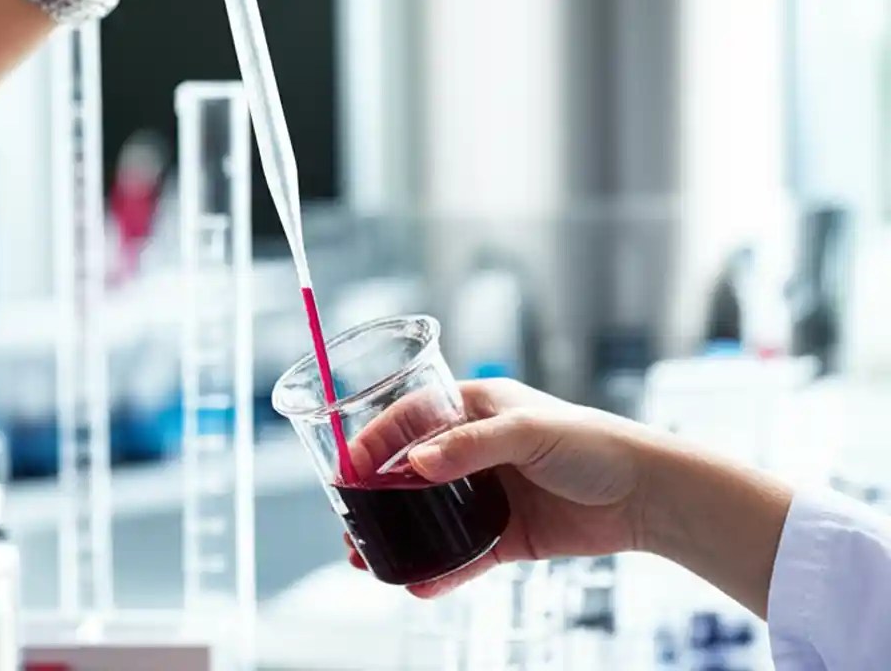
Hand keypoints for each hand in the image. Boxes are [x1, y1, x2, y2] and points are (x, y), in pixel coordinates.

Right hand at [344, 378, 656, 598]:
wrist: (646, 495)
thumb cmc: (593, 444)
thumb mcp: (527, 430)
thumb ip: (470, 446)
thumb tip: (416, 463)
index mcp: (475, 409)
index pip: (410, 419)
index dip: (375, 440)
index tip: (348, 466)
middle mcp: (474, 450)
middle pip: (409, 472)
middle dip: (374, 495)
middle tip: (347, 518)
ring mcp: (488, 494)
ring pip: (429, 517)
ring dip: (397, 536)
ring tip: (365, 557)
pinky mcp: (505, 535)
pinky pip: (462, 555)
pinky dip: (438, 571)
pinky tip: (415, 584)